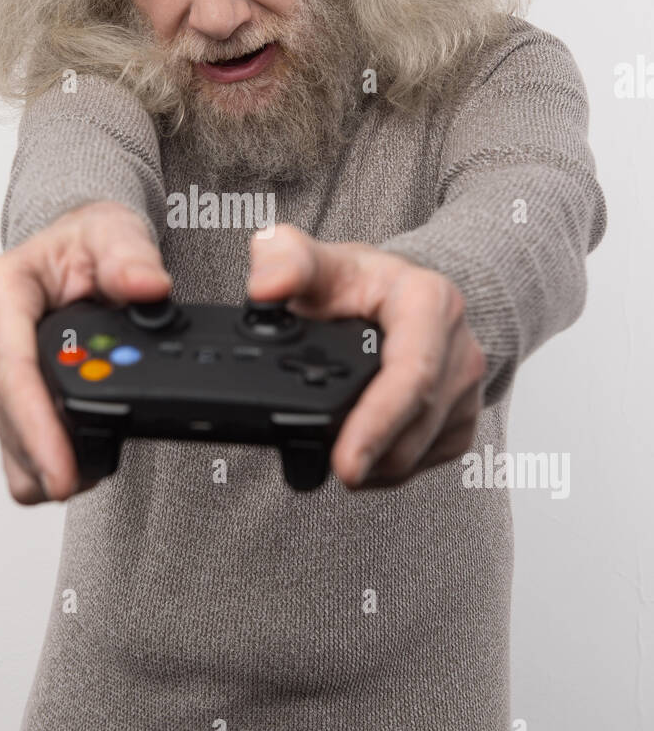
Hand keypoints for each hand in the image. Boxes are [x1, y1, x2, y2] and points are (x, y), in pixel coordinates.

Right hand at [0, 202, 170, 504]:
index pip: (10, 368)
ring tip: (93, 462)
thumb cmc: (84, 245)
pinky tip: (75, 459)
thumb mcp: (114, 233)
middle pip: (7, 413)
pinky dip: (40, 465)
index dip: (35, 425)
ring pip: (6, 439)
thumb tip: (147, 285)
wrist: (75, 255)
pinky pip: (10, 453)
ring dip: (44, 460)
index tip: (61, 469)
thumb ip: (130, 257)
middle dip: (46, 452)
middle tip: (92, 476)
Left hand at [248, 225, 486, 488]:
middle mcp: (458, 345)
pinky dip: (386, 467)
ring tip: (334, 452)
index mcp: (428, 301)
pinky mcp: (461, 420)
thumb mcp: (316, 260)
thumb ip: (284, 262)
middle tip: (329, 470)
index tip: (346, 461)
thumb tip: (264, 287)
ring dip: (376, 465)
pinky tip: (361, 451)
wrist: (393, 298)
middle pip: (418, 421)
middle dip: (371, 455)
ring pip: (420, 450)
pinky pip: (425, 461)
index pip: (413, 372)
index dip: (378, 422)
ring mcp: (464, 388)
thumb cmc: (355, 283)